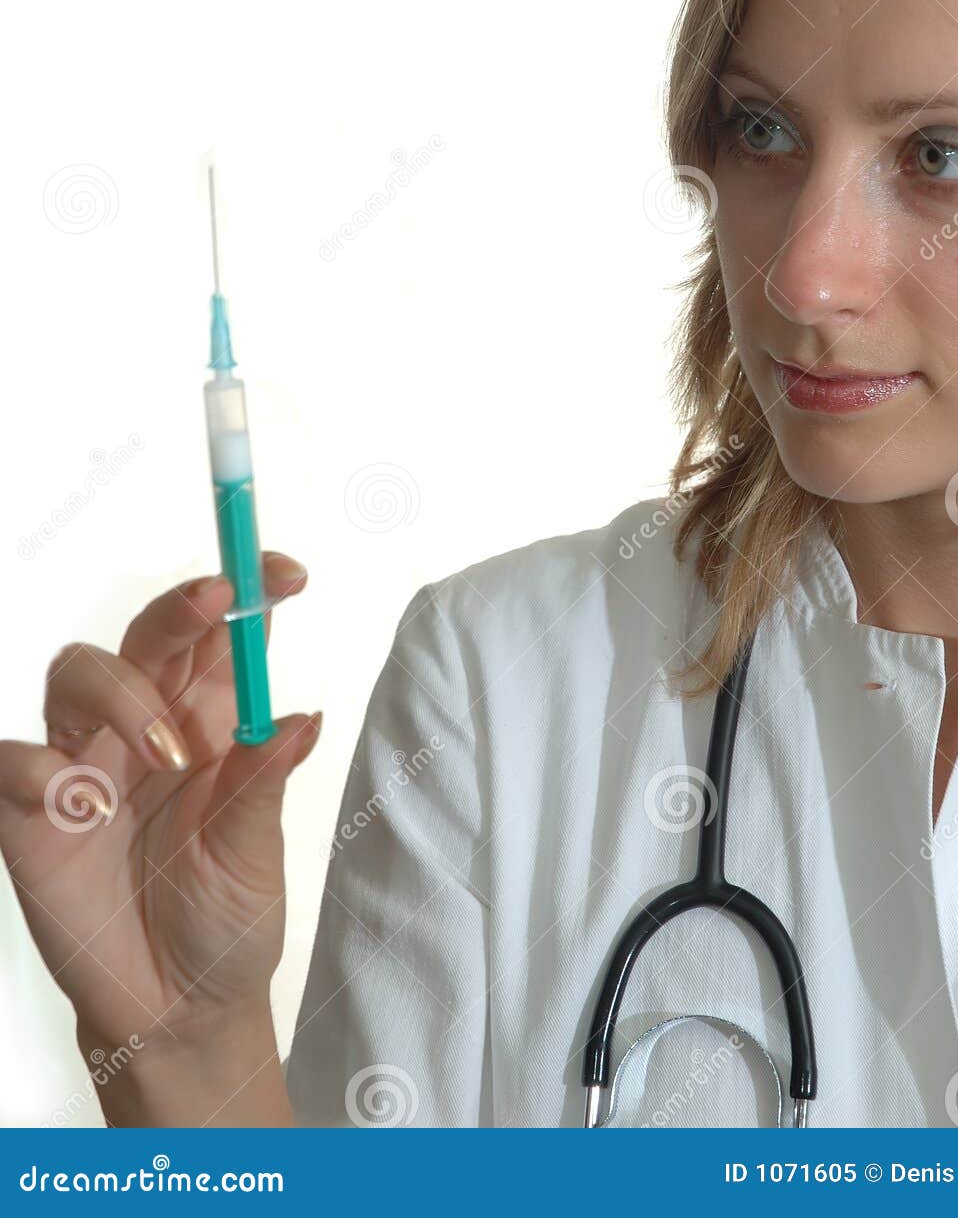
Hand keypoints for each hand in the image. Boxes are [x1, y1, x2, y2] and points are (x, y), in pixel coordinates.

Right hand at [0, 553, 319, 1080]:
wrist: (175, 1013)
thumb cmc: (224, 919)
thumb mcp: (255, 854)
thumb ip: (264, 784)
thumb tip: (302, 717)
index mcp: (213, 723)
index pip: (222, 635)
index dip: (248, 591)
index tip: (285, 572)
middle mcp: (146, 726)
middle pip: (149, 635)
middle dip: (181, 606)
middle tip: (217, 600)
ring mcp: (84, 763)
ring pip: (78, 672)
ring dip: (122, 693)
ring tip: (168, 755)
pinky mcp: (30, 813)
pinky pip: (15, 760)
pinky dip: (41, 769)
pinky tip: (82, 805)